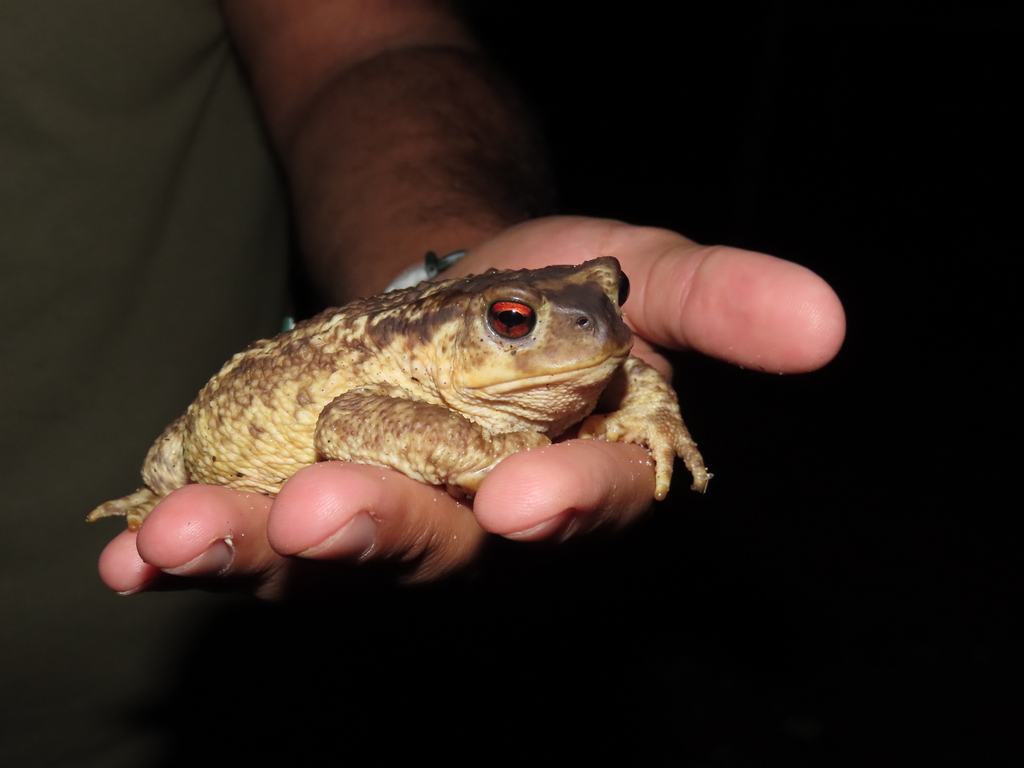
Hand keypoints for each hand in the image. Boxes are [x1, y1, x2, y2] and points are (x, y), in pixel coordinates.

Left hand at [97, 216, 844, 597]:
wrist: (461, 297)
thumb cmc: (561, 290)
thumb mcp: (646, 274)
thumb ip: (718, 301)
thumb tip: (825, 321)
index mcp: (586, 478)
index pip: (594, 505)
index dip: (572, 507)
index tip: (533, 498)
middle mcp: (490, 530)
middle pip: (448, 550)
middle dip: (387, 534)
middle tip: (325, 516)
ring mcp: (395, 528)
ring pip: (333, 559)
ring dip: (258, 552)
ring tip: (183, 534)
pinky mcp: (312, 516)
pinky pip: (257, 543)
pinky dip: (202, 548)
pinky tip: (142, 551)